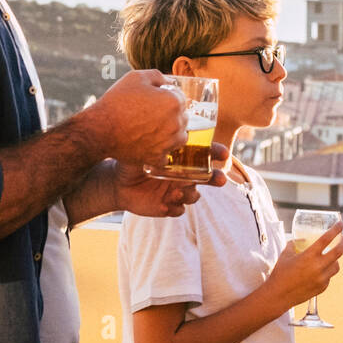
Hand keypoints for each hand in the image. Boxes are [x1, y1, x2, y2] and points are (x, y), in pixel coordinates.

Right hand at [83, 70, 187, 165]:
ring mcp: (168, 143)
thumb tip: (169, 83)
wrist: (100, 129)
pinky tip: (148, 144)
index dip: (167, 96)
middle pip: (181, 117)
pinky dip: (159, 151)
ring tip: (152, 128)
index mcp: (174, 102)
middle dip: (170, 114)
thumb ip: (158, 76)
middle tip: (150, 113)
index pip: (180, 98)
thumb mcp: (136, 77)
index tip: (153, 99)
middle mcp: (176, 124)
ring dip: (170, 133)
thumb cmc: (117, 101)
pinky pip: (166, 155)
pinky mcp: (157, 157)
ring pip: (179, 137)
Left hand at [112, 144, 229, 217]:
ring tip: (177, 192)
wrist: (118, 183)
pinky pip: (178, 209)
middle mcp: (185, 175)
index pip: (205, 153)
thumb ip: (150, 143)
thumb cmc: (132, 161)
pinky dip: (174, 208)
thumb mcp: (139, 149)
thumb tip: (155, 132)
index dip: (217, 153)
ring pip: (194, 195)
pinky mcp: (169, 206)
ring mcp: (178, 191)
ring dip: (189, 194)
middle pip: (208, 177)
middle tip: (220, 179)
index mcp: (183, 158)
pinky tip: (165, 205)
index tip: (223, 154)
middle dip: (216, 178)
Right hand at [267, 221, 342, 310]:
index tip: (341, 224)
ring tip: (331, 256)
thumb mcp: (285, 255)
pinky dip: (327, 272)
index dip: (336, 230)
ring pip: (336, 266)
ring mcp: (322, 278)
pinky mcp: (322, 288)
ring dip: (335, 259)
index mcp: (309, 256)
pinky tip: (320, 271)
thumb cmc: (280, 274)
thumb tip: (301, 239)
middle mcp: (318, 266)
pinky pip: (329, 277)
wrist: (279, 295)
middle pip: (339, 251)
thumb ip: (294, 244)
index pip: (327, 239)